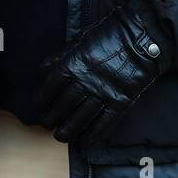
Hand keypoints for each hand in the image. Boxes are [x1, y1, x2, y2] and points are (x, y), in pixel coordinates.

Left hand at [38, 0, 172, 143]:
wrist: (138, 38)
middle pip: (61, 107)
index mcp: (71, 64)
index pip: (48, 89)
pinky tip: (86, 141)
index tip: (39, 107)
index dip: (40, 101)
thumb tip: (42, 75)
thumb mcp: (77, 41)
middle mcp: (84, 81)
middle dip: (51, 119)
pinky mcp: (120, 101)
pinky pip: (104, 123)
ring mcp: (103, 93)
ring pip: (80, 119)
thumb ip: (59, 58)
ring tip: (61, 136)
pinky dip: (93, 135)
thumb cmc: (106, 37)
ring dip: (68, 131)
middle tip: (48, 124)